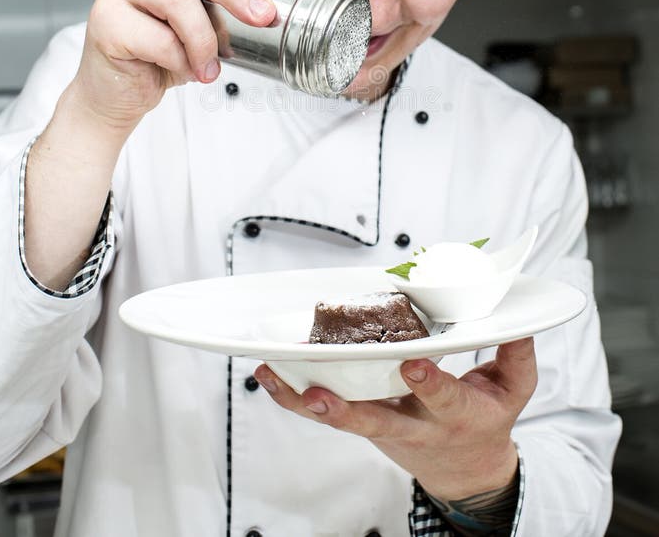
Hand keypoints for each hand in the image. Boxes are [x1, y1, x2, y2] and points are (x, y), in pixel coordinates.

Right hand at [71, 0, 280, 130]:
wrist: (120, 89)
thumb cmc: (162, 49)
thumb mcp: (203, 17)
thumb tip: (270, 1)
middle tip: (262, 17)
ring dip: (204, 38)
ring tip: (211, 65)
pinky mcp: (104, 20)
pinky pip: (158, 38)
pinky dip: (181, 60)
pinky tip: (185, 70)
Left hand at [254, 337, 536, 501]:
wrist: (464, 469)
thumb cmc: (486, 420)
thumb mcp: (514, 392)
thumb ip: (516, 355)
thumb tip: (519, 320)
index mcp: (454, 414)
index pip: (441, 398)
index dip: (427, 382)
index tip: (413, 362)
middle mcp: (412, 425)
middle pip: (374, 421)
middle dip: (346, 410)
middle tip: (320, 395)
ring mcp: (381, 426)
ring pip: (338, 419)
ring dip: (304, 401)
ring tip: (274, 376)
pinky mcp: (362, 422)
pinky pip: (322, 413)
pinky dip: (292, 397)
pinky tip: (270, 376)